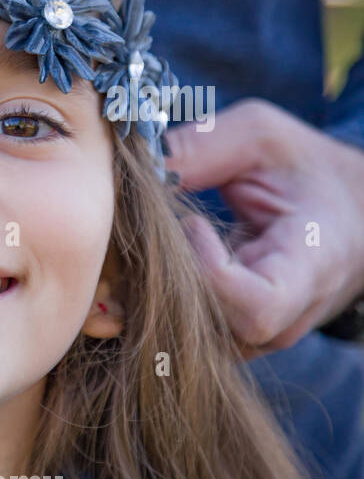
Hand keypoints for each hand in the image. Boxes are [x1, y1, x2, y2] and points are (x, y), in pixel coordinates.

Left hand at [165, 98, 363, 360]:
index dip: (209, 271)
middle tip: (146, 233)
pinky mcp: (231, 339)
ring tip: (146, 247)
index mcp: (311, 270)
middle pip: (212, 329)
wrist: (345, 210)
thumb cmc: (303, 169)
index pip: (257, 308)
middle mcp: (287, 318)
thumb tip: (134, 166)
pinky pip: (183, 336)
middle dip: (165, 282)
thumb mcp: (259, 138)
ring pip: (190, 341)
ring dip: (154, 296)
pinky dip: (155, 303)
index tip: (194, 222)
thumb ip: (199, 149)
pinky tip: (148, 265)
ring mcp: (257, 338)